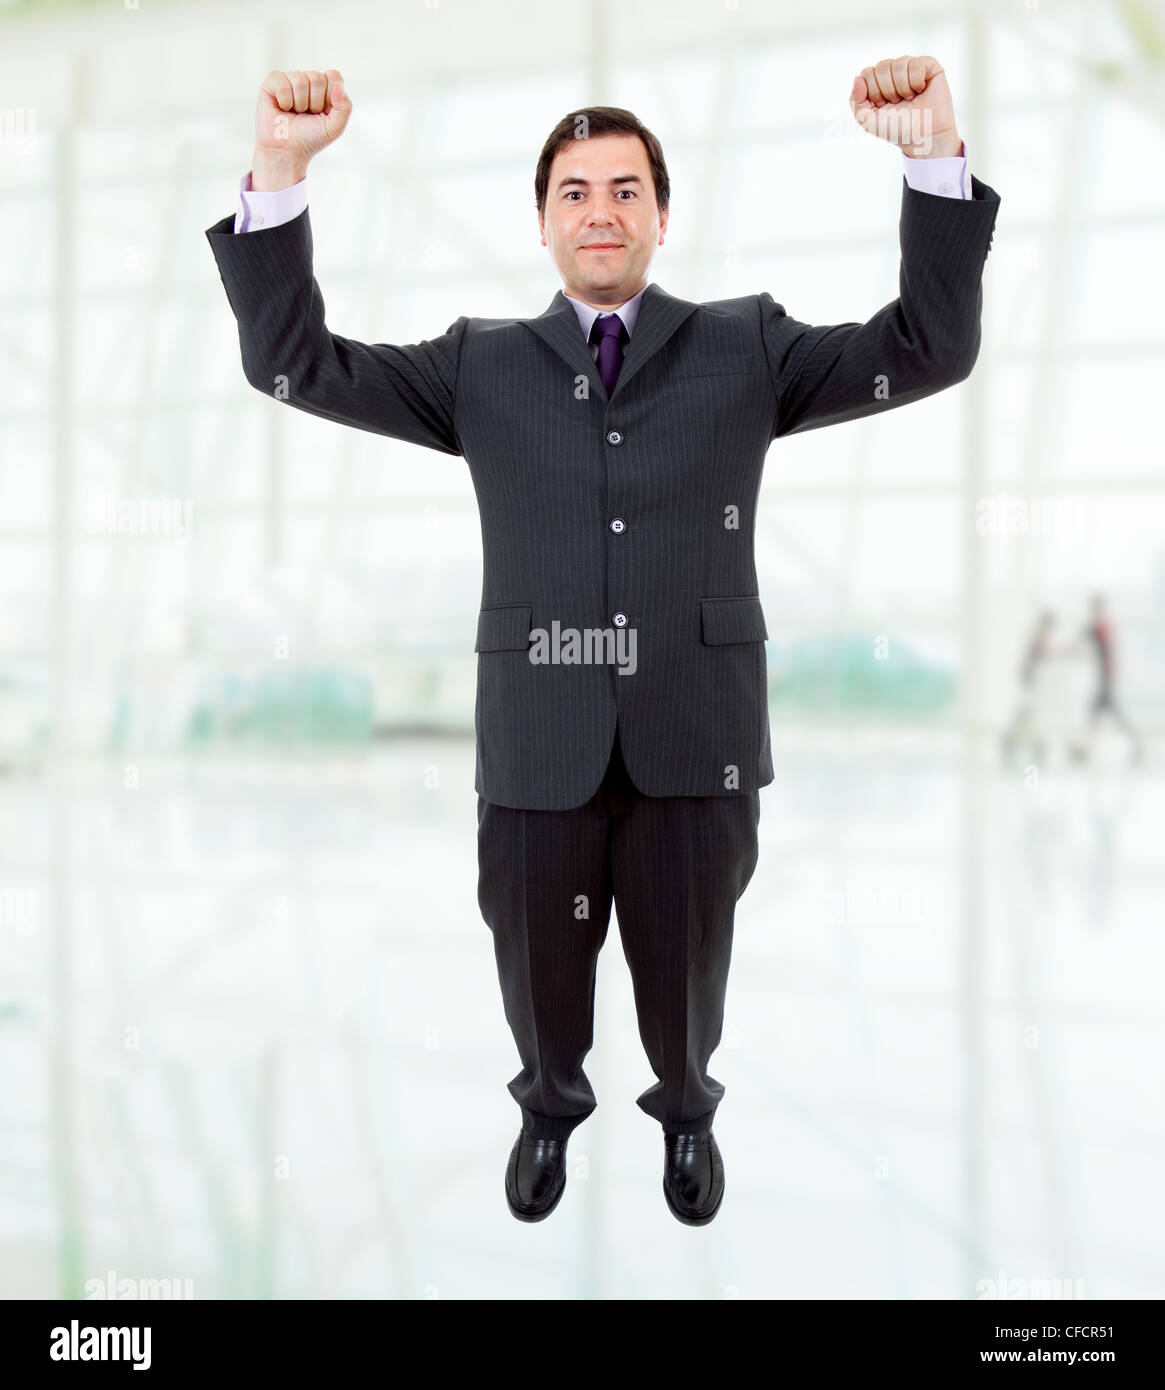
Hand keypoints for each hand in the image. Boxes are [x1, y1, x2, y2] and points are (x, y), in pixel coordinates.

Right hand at [252, 68, 352, 188]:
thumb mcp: (335, 127)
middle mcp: (307, 80)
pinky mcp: (272, 82)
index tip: (322, 112)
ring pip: (300, 80)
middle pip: (317, 78)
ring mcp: (289, 79)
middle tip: (307, 115)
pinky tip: (282, 108)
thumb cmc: (310, 139)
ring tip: (294, 113)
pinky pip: (282, 83)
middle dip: (314, 102)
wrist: (287, 151)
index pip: (333, 75)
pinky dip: (284, 100)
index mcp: (324, 88)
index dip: (329, 96)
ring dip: (299, 104)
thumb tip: (339, 85)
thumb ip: (345, 107)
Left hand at [849, 56, 960, 158]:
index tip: (883, 105)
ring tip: (910, 99)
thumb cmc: (895, 129)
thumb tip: (858, 77)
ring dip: (902, 89)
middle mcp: (894, 72)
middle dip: (888, 91)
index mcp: (879, 81)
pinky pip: (916, 64)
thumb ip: (855, 101)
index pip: (867, 73)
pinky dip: (916, 82)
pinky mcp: (929, 66)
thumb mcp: (867, 121)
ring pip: (898, 64)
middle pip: (882, 66)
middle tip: (897, 103)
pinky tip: (921, 90)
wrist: (921, 137)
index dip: (873, 92)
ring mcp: (911, 67)